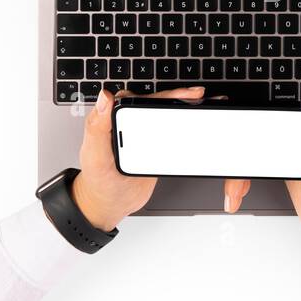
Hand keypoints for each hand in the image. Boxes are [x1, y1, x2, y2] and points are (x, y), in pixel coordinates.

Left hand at [72, 86, 252, 229]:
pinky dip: (184, 127)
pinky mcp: (152, 146)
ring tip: (205, 105)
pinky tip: (197, 126)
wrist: (107, 205)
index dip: (164, 94)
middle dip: (181, 97)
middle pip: (157, 104)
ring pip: (165, 115)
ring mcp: (142, 133)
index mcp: (112, 118)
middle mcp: (127, 121)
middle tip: (200, 96)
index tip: (183, 94)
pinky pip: (169, 132)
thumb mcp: (95, 155)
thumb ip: (98, 126)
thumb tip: (105, 96)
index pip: (141, 98)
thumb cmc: (96, 181)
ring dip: (185, 109)